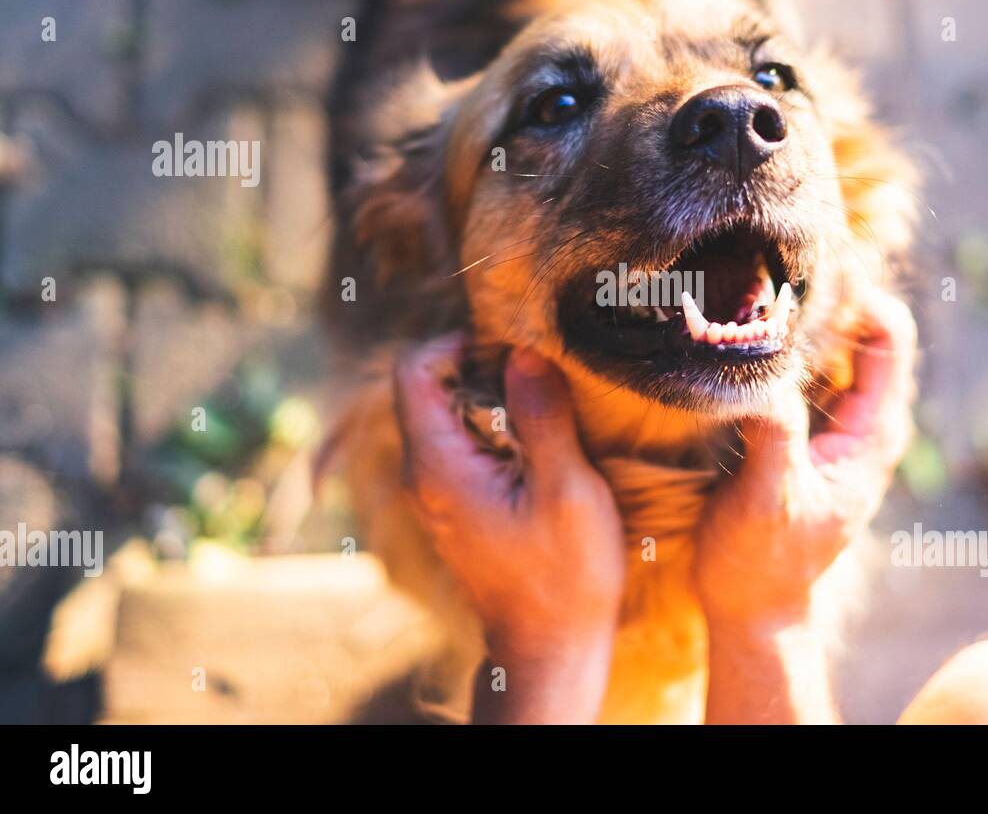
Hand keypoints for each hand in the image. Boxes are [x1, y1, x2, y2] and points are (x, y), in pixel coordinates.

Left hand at [395, 336, 624, 721]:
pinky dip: (499, 429)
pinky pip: (465, 443)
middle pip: (430, 387)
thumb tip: (523, 354)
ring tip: (550, 412)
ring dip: (497, 400)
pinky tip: (544, 447)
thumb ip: (543, 417)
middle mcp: (423, 474)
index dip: (459, 344)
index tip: (515, 353)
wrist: (548, 649)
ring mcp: (437, 492)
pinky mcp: (458, 504)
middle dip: (485, 368)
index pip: (413, 370)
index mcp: (437, 465)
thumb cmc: (564, 577)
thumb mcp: (567, 491)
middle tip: (543, 380)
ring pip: (450, 413)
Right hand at [694, 285, 916, 631]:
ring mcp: (837, 425)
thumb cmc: (761, 562)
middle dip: (823, 294)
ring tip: (748, 290)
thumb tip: (762, 370)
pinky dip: (778, 344)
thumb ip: (774, 435)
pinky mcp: (806, 430)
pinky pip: (803, 368)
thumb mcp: (769, 500)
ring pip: (831, 345)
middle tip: (767, 266)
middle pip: (862, 328)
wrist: (752, 609)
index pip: (890, 335)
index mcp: (874, 433)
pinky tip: (738, 332)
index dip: (857, 295)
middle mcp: (864, 421)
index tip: (804, 270)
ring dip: (798, 317)